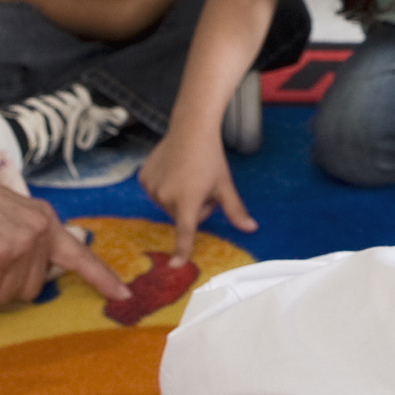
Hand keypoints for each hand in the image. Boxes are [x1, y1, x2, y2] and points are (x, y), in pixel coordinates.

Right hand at [0, 159, 127, 304]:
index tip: (122, 296)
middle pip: (32, 288)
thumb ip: (31, 237)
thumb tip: (38, 271)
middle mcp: (38, 235)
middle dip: (6, 282)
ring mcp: (17, 248)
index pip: (80, 255)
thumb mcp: (13, 212)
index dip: (102, 278)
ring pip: (6, 295)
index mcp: (45, 221)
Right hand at [140, 126, 254, 257]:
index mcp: (187, 201)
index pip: (185, 232)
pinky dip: (164, 186)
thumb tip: (251, 229)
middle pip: (180, 216)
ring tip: (187, 175)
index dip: (182, 250)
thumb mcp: (225, 185)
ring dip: (178, 197)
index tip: (175, 266)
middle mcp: (166, 197)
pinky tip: (173, 170)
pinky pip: (156, 192)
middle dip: (192, 207)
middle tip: (201, 186)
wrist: (190, 128)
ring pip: (167, 205)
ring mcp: (152, 188)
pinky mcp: (143, 178)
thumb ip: (235, 210)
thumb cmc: (211, 157)